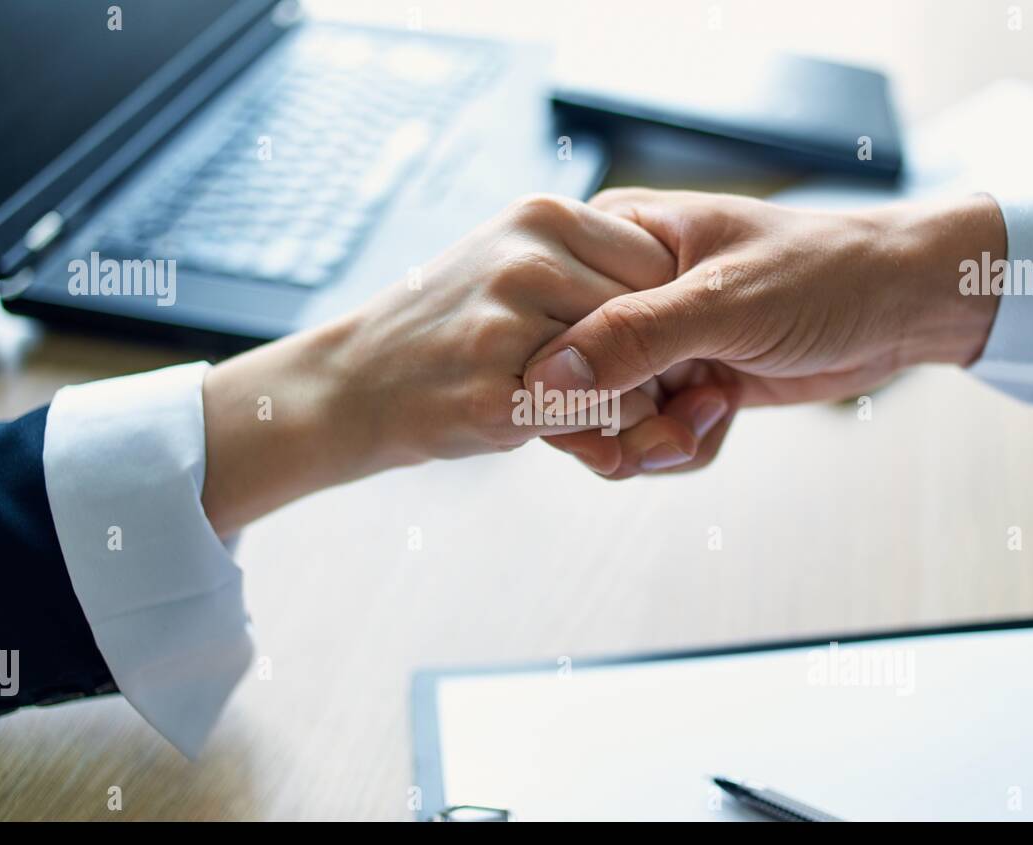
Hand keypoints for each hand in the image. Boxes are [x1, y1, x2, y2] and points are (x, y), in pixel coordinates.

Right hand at [200, 194, 674, 534]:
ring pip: (637, 375)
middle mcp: (529, 256)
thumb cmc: (451, 332)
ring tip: (574, 412)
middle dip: (651, 368)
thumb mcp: (515, 268)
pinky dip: (595, 440)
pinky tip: (548, 432)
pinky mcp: (498, 395)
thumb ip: (595, 276)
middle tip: (608, 393)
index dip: (662, 318)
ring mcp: (508, 324)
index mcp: (543, 216)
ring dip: (627, 410)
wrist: (350, 385)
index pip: (662, 265)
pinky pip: (600, 423)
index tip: (638, 350)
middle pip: (656, 321)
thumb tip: (682, 323)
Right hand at [524, 188, 1006, 477]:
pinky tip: (724, 411)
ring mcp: (652, 337)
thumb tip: (542, 382)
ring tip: (710, 413)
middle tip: (669, 434)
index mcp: (612, 238)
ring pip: (609, 420)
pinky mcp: (682, 376)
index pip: (544, 323)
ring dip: (657, 439)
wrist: (904, 303)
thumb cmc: (824, 273)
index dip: (562, 386)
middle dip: (620, 425)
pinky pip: (651, 434)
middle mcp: (621, 289)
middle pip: (569, 383)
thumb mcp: (722, 302)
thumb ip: (631, 338)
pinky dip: (684, 440)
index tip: (600, 429)